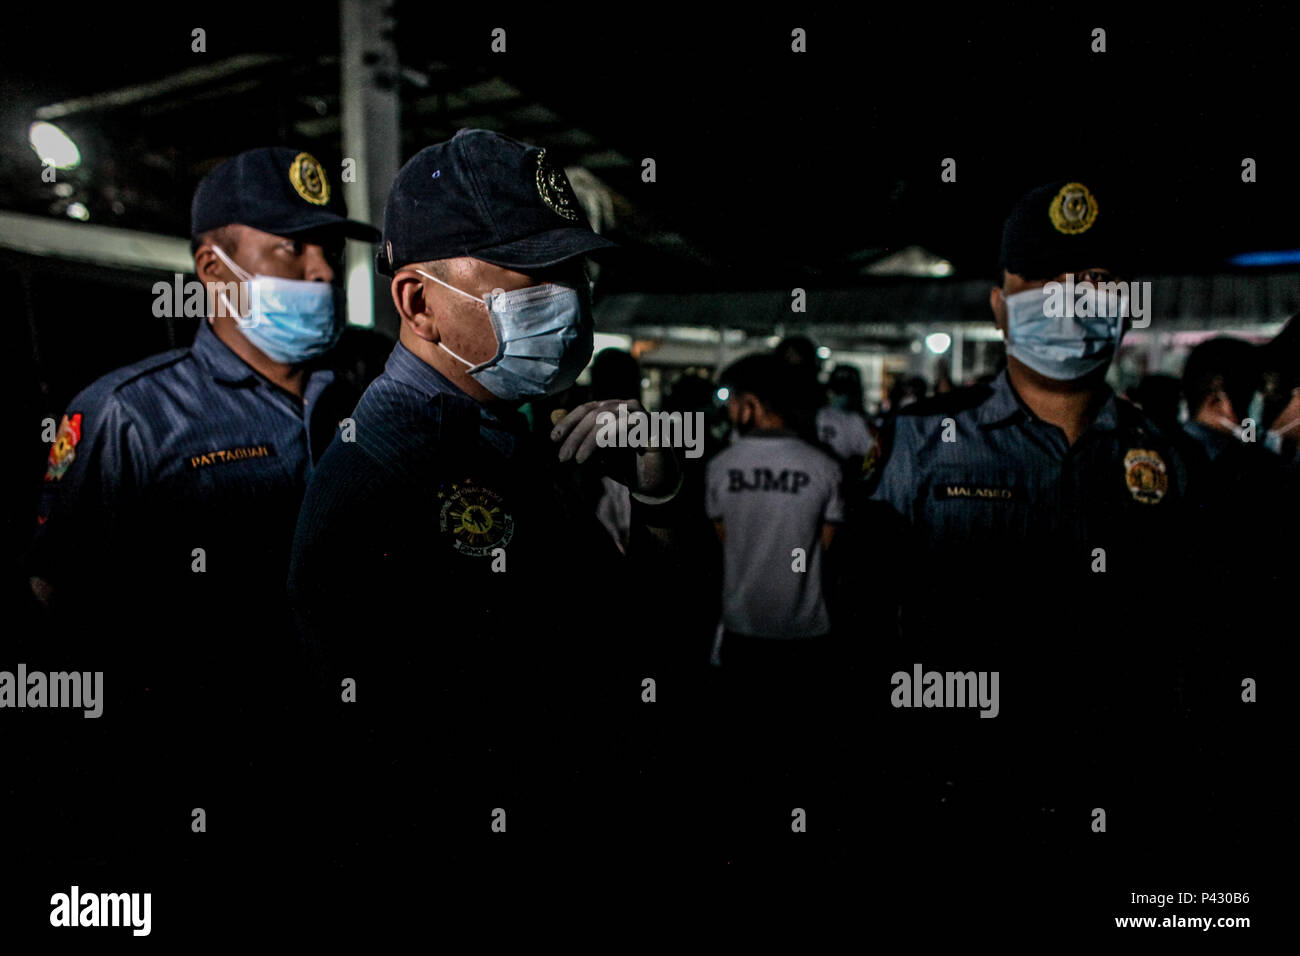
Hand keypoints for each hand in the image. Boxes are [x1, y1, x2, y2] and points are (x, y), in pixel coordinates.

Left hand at [550, 398, 679, 497]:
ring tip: (576, 460)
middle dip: (574, 435)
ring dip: (586, 440)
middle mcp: (626, 406)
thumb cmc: (625, 463)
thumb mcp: (597, 451)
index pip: (587, 408)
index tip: (553, 439)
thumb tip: (554, 420)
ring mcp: (639, 413)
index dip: (569, 422)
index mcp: (614, 408)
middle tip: (562, 456)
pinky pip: (622, 427)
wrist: (656, 479)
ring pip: (605, 419)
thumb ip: (580, 436)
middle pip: (594, 413)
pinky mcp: (649, 424)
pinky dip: (603, 440)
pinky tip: (590, 456)